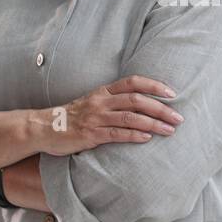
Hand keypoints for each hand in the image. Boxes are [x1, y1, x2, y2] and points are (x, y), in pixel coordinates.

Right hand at [40, 75, 184, 155]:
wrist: (44, 128)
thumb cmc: (72, 117)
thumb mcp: (93, 103)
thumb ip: (113, 102)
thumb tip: (141, 105)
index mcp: (103, 92)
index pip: (133, 82)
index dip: (154, 85)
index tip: (172, 92)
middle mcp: (101, 102)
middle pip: (137, 100)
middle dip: (160, 108)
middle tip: (178, 117)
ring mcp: (96, 118)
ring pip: (131, 117)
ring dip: (153, 123)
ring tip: (170, 130)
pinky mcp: (91, 135)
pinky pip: (117, 134)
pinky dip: (135, 135)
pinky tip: (148, 138)